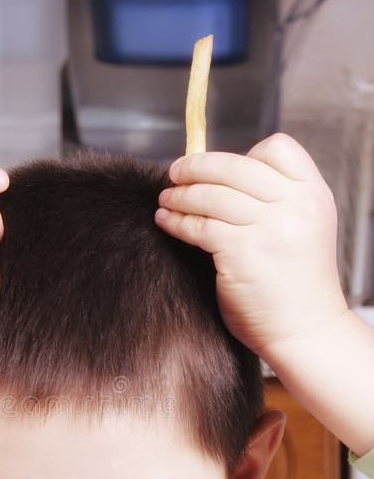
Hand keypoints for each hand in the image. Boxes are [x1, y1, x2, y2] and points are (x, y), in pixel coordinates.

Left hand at [155, 133, 347, 360]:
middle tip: (174, 173)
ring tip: (165, 199)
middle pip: (235, 166)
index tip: (218, 170)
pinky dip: (177, 221)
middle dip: (197, 166)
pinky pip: (200, 226)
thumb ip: (275, 201)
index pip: (278, 147)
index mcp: (314, 194)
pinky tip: (165, 221)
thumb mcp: (303, 229)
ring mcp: (270, 228)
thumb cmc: (295, 285)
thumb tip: (216, 176)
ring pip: (212, 195)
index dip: (243, 153)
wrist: (304, 331)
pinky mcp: (242, 253)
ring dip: (180, 194)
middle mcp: (296, 205)